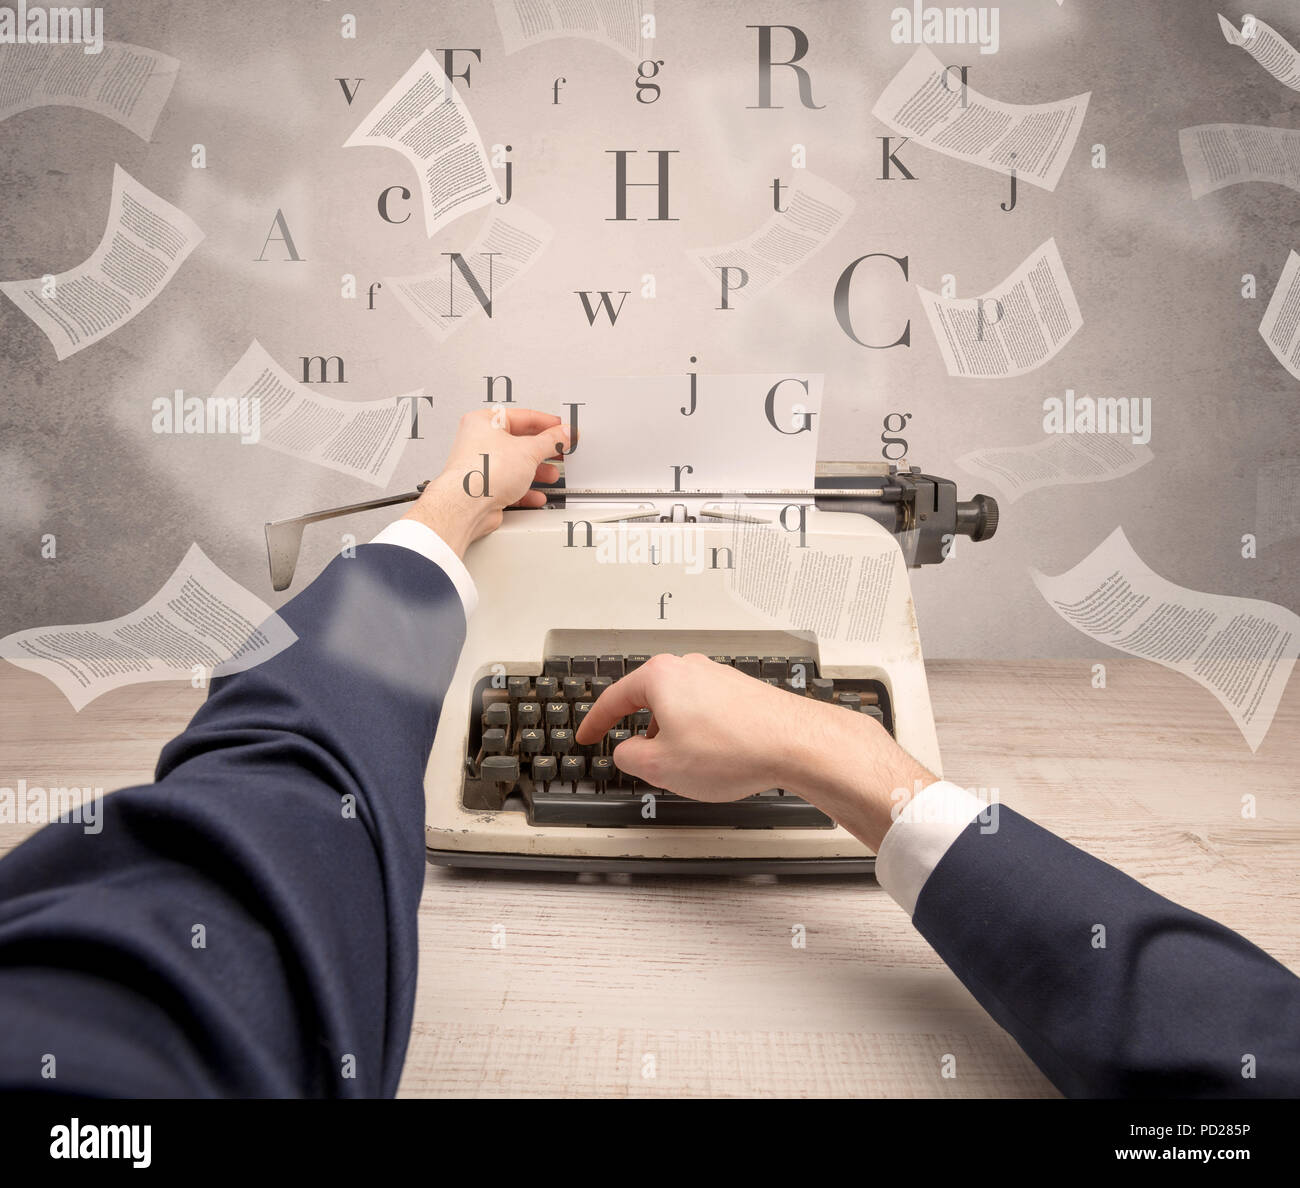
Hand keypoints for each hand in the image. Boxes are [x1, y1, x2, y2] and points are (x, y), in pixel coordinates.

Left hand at [403, 407, 568, 557]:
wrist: (465, 506)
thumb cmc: (481, 473)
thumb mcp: (528, 450)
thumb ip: (551, 441)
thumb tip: (563, 434)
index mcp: (484, 422)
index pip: (523, 417)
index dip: (547, 424)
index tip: (563, 430)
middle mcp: (480, 442)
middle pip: (520, 442)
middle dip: (543, 450)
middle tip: (560, 451)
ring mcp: (481, 467)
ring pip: (515, 466)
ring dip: (536, 472)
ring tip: (551, 474)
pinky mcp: (485, 489)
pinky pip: (510, 486)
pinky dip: (525, 490)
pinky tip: (536, 494)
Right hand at [574, 653, 935, 850]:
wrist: (795, 744)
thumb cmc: (734, 748)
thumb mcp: (660, 766)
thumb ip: (628, 758)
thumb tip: (626, 752)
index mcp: (661, 676)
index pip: (613, 698)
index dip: (595, 723)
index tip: (587, 735)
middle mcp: (690, 668)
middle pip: (649, 701)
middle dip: (642, 735)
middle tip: (638, 761)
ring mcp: (718, 678)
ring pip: (680, 709)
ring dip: (674, 738)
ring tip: (684, 769)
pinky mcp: (742, 693)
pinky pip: (707, 715)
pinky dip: (701, 737)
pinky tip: (713, 761)